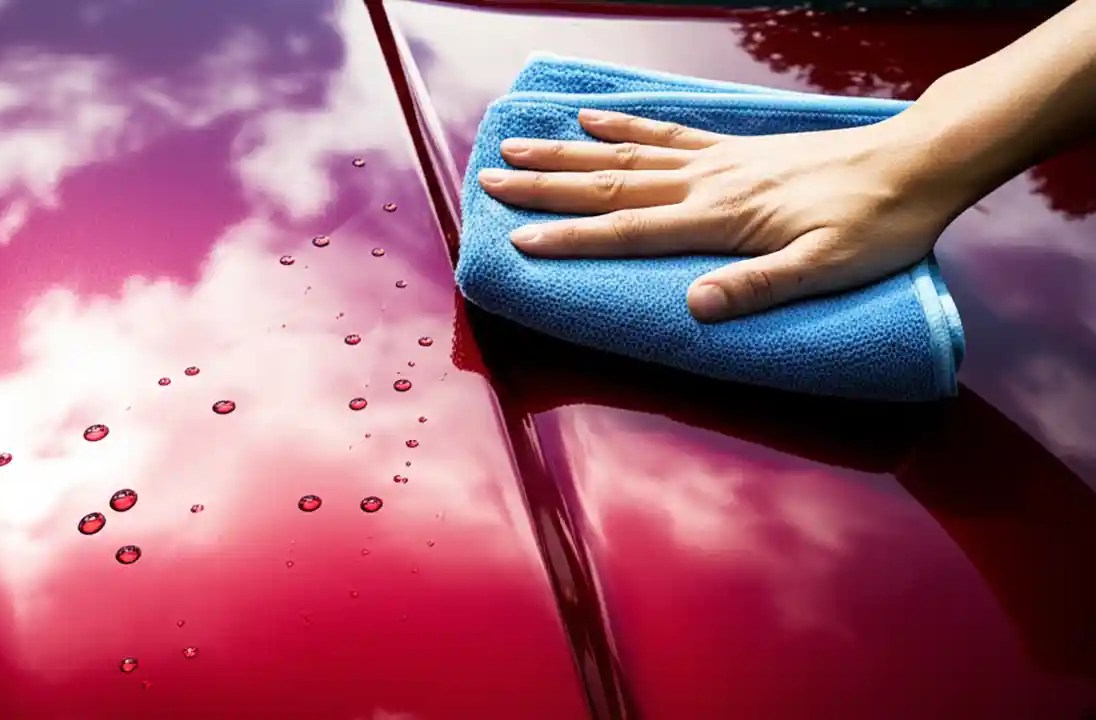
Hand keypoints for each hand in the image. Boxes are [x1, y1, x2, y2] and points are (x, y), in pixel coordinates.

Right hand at [478, 108, 965, 321]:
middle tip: (491, 180)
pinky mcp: (732, 150)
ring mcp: (715, 161)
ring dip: (568, 153)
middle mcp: (706, 183)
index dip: (571, 237)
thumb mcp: (824, 271)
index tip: (519, 236)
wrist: (913, 166)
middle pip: (610, 185)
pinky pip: (666, 132)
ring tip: (520, 147)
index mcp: (719, 218)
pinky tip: (593, 118)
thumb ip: (756, 288)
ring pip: (625, 155)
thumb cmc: (873, 226)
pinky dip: (625, 124)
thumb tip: (694, 309)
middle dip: (547, 186)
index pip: (629, 230)